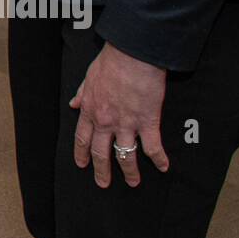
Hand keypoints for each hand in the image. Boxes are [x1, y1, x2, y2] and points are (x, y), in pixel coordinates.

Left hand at [69, 43, 169, 187]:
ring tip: (133, 182)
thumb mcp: (89, 76)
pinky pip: (152, 146)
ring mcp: (126, 124)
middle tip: (103, 183)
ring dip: (130, 172)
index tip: (82, 164)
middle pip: (101, 153)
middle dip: (102, 171)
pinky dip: (159, 159)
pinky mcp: (147, 122)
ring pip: (125, 156)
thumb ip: (82, 93)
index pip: (82, 138)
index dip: (82, 153)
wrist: (131, 54)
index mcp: (90, 109)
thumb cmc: (111, 61)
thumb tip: (74, 103)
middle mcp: (106, 121)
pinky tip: (164, 167)